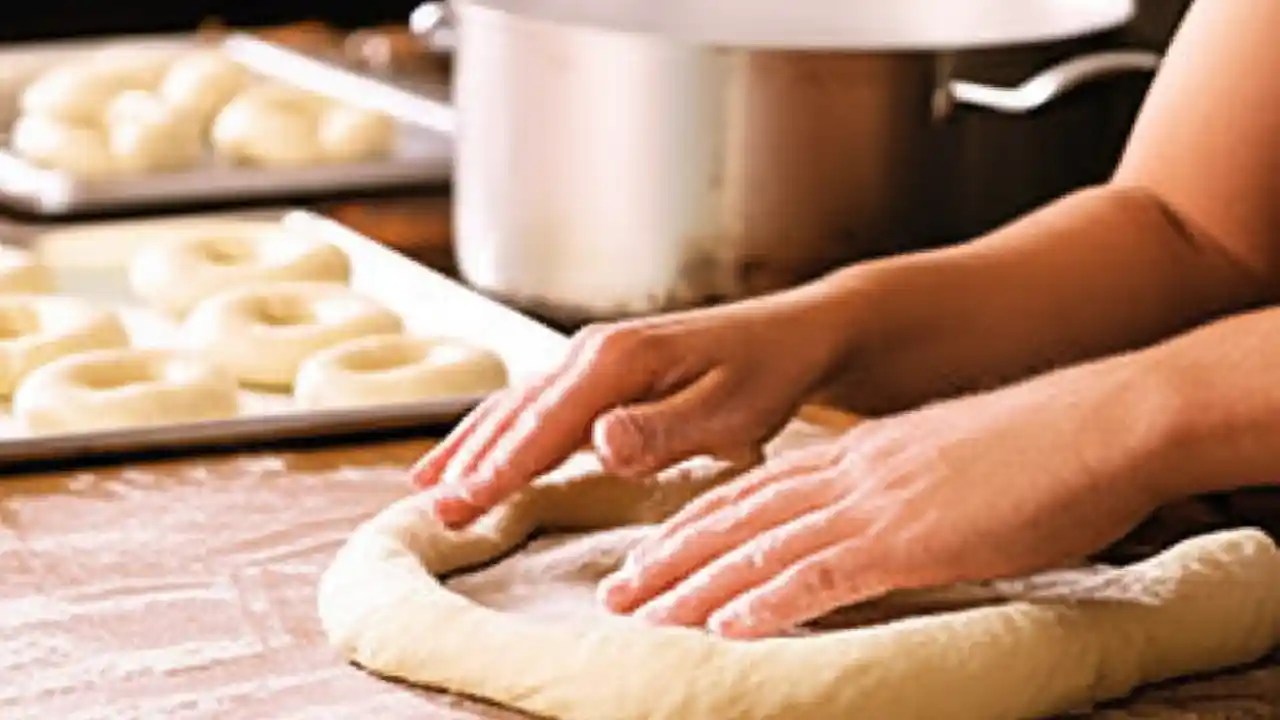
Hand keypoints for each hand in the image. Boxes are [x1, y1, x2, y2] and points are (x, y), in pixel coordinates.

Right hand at [411, 287, 851, 528]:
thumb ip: (663, 430)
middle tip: (429, 510)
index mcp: (619, 360)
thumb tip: (600, 441)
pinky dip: (495, 431)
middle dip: (470, 461)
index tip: (464, 501)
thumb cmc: (766, 375)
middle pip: (516, 412)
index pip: (546, 422)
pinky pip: (533, 404)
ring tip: (427, 486)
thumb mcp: (729, 410)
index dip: (502, 465)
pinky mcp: (598, 372)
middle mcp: (594, 352)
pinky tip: (474, 454)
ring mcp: (592, 358)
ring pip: (515, 405)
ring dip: (471, 446)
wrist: (791, 335)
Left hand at [597, 357, 1171, 638]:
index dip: (695, 524)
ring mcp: (875, 504)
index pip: (755, 492)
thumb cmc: (1040, 448)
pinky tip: (727, 628)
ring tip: (644, 616)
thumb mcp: (947, 464)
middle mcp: (849, 473)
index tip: (654, 552)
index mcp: (858, 454)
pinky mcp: (910, 538)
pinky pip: (822, 576)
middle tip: (616, 592)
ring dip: (696, 586)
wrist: (1100, 421)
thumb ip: (898, 489)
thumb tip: (877, 525)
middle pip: (737, 517)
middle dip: (669, 556)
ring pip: (760, 548)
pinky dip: (768, 603)